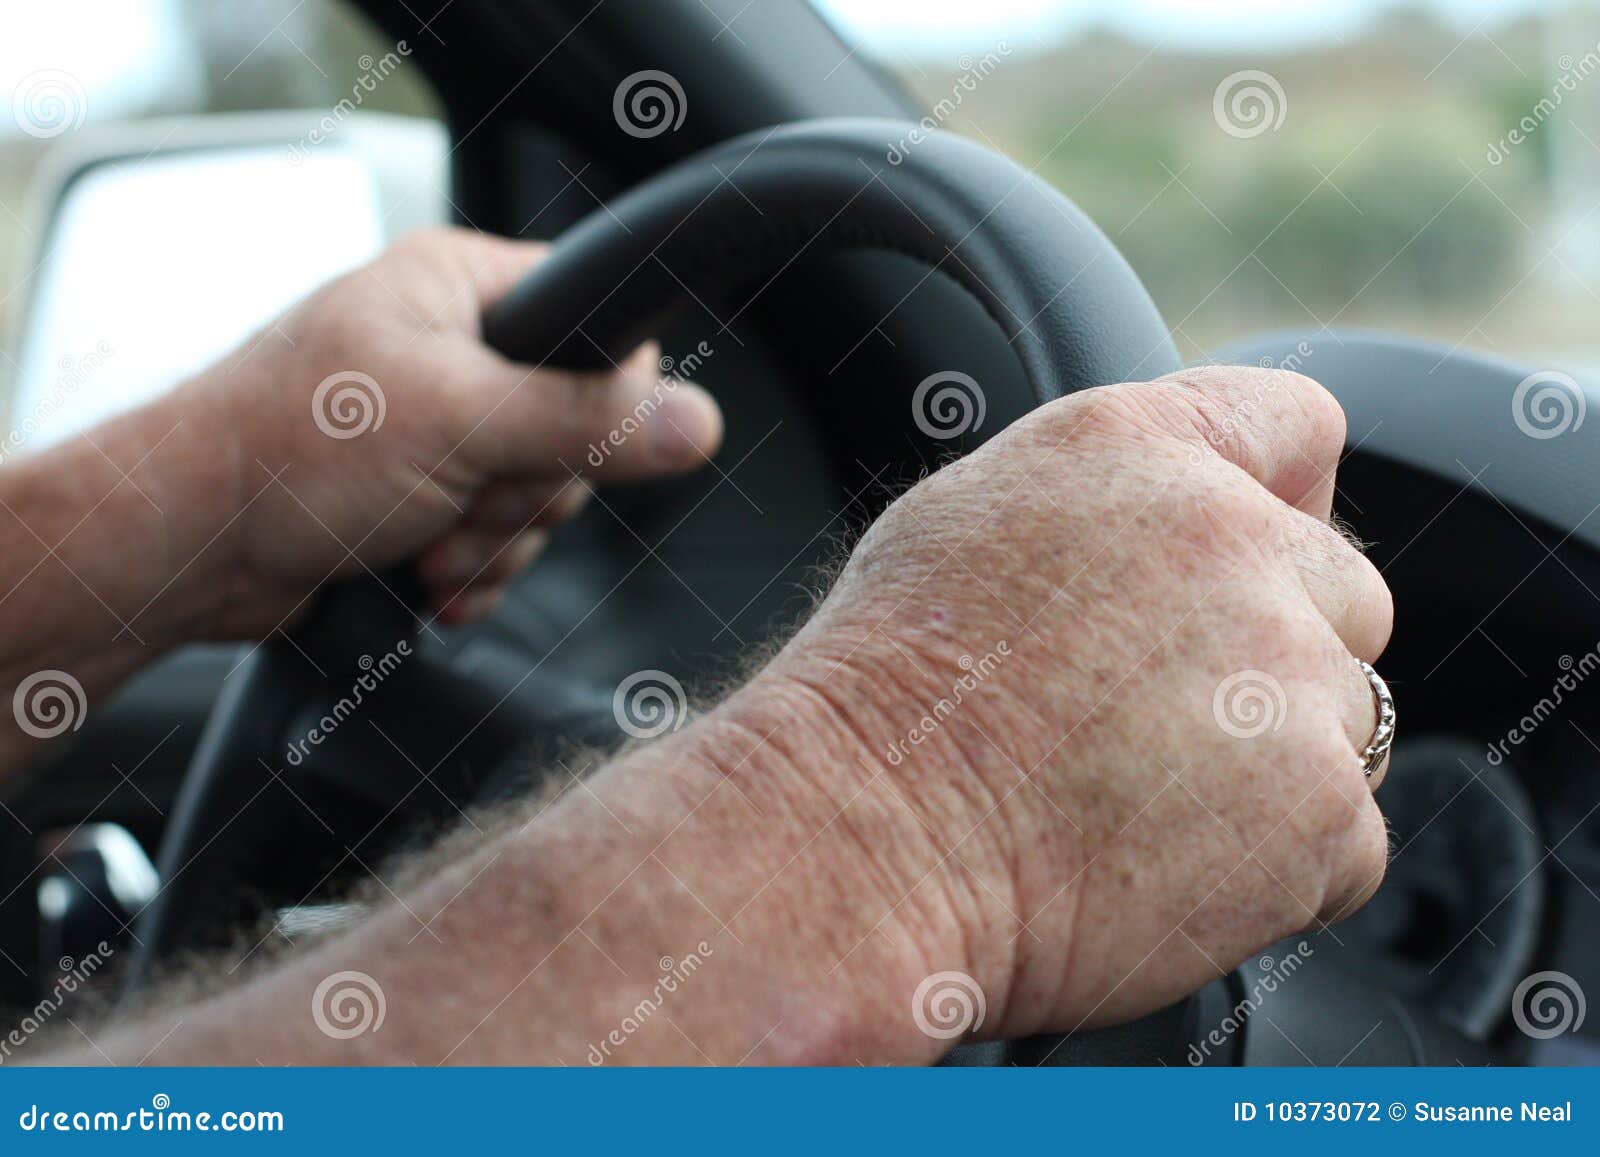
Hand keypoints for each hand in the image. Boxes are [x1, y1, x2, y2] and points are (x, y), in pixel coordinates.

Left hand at [177, 226, 723, 627]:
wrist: (190, 546)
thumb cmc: (285, 451)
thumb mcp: (458, 423)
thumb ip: (585, 422)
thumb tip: (697, 421)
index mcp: (462, 287)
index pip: (600, 330)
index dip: (601, 402)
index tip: (556, 442)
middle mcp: (456, 348)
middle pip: (578, 430)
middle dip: (527, 494)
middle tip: (465, 497)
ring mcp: (439, 426)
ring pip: (539, 495)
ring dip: (494, 541)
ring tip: (429, 543)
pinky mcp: (422, 493)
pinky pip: (498, 537)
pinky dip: (473, 570)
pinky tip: (430, 577)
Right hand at [760, 366, 1392, 1043]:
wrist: (861, 839)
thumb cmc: (881, 698)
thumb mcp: (966, 521)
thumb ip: (1106, 496)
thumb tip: (1181, 513)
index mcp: (1139, 450)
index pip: (1297, 423)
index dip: (1289, 497)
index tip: (1260, 559)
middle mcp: (1234, 537)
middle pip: (1341, 589)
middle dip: (1277, 653)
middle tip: (1159, 723)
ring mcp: (1289, 671)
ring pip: (1346, 718)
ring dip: (1276, 764)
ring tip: (1142, 804)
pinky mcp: (1318, 803)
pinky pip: (1346, 837)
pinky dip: (1278, 869)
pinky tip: (1164, 866)